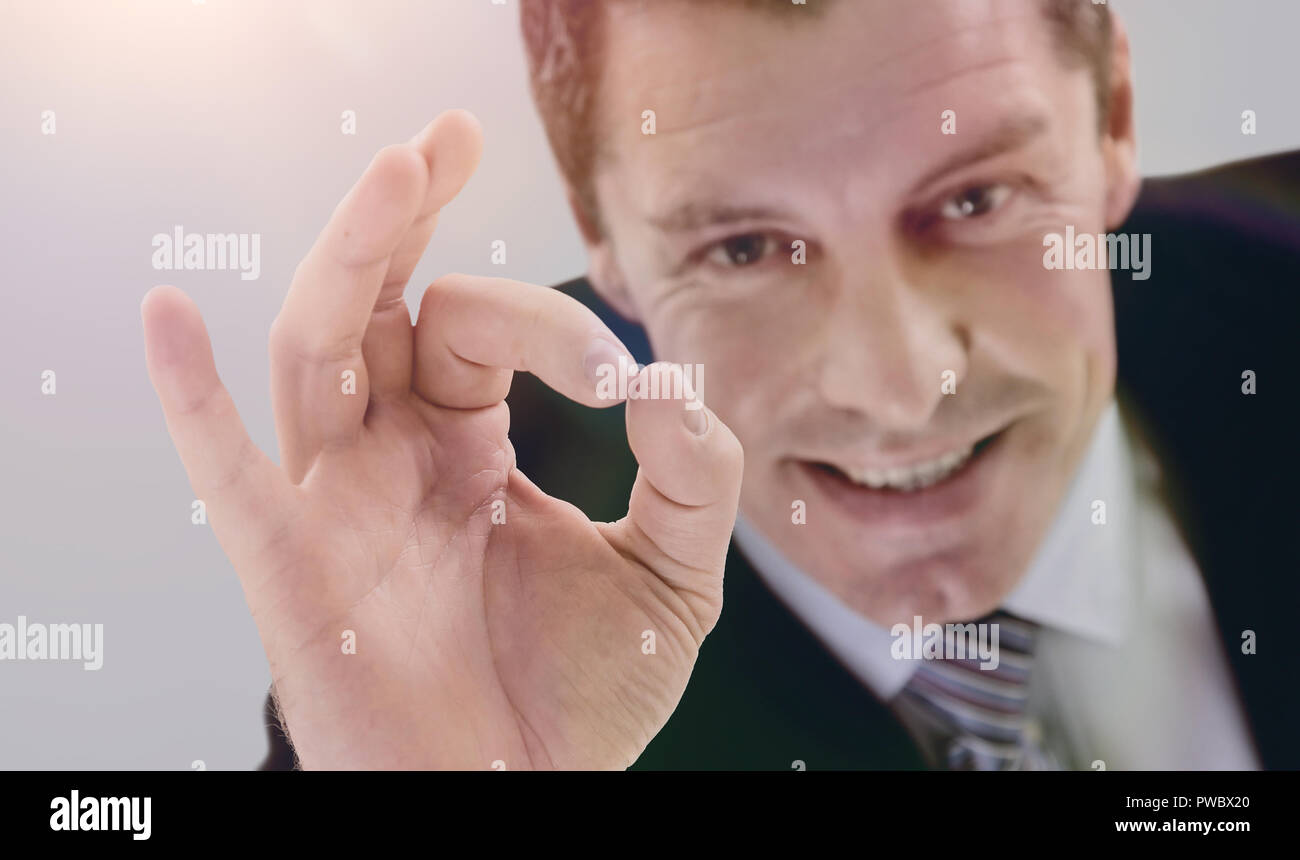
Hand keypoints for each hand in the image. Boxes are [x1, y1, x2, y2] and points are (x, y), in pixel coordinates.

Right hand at [141, 109, 742, 769]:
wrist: (520, 802)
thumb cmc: (579, 699)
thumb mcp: (672, 572)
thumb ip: (692, 472)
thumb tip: (666, 376)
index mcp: (466, 445)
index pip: (482, 328)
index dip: (554, 326)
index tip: (624, 376)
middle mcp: (391, 457)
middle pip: (379, 306)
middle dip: (406, 215)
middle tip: (446, 133)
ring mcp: (337, 504)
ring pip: (317, 353)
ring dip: (350, 260)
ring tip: (398, 173)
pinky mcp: (293, 569)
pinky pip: (227, 476)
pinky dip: (189, 400)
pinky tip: (166, 316)